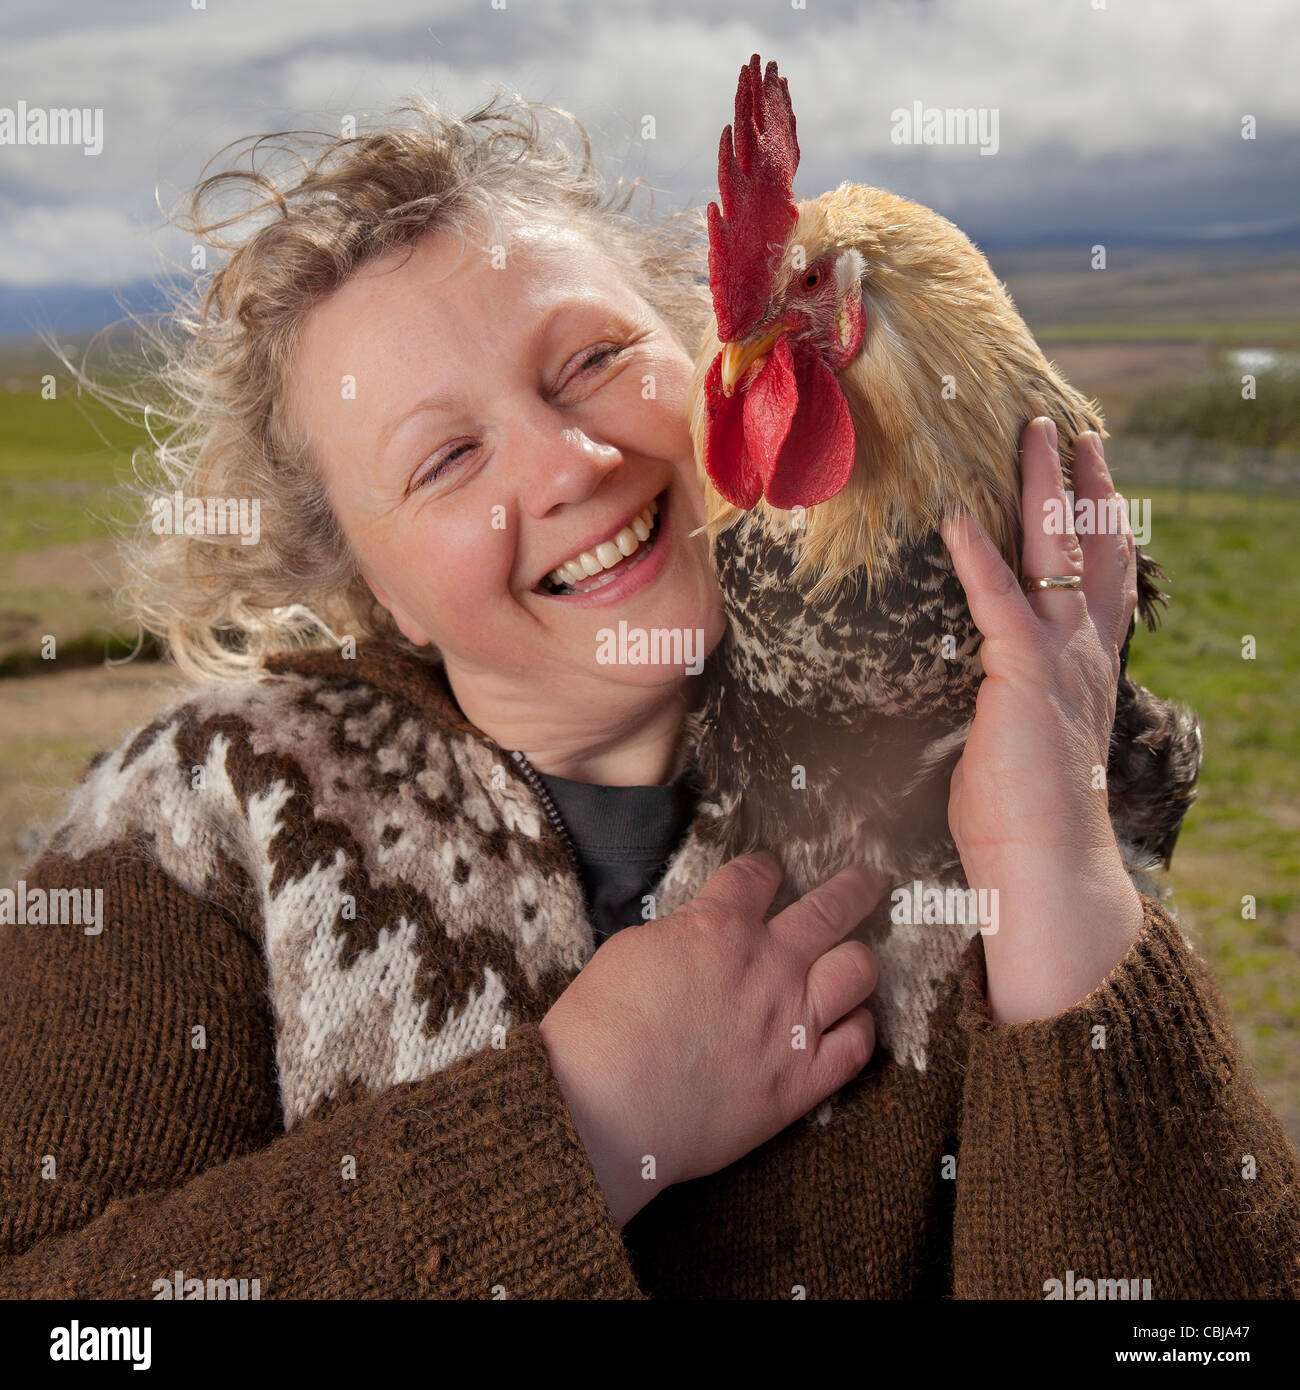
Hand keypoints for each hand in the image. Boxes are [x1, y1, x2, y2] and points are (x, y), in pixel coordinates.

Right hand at [538, 851, 886, 1225]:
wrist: (606, 1109)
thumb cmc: (599, 1031)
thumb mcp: (629, 950)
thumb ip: (677, 936)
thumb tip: (694, 941)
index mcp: (719, 926)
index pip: (756, 876)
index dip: (766, 868)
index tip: (772, 869)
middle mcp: (769, 964)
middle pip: (830, 908)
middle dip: (853, 889)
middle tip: (867, 881)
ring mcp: (793, 1022)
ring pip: (858, 970)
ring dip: (859, 958)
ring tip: (860, 956)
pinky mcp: (803, 1080)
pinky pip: (858, 1044)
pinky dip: (859, 1027)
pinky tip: (852, 1022)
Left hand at [939, 417, 1144, 1022]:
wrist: (1046, 866)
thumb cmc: (1022, 817)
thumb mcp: (1016, 740)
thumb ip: (1004, 701)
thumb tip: (975, 697)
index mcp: (1085, 668)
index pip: (1100, 579)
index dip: (1100, 525)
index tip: (1092, 480)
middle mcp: (1084, 652)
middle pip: (1091, 546)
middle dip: (1082, 484)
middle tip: (1073, 430)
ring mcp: (1060, 658)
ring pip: (1057, 551)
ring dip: (1043, 488)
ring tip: (1034, 435)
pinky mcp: (1024, 672)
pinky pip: (998, 597)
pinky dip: (976, 554)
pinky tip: (954, 516)